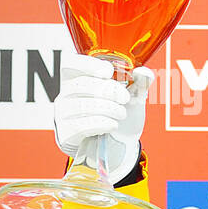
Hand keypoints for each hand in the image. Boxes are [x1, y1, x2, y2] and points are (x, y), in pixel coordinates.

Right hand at [54, 53, 151, 184]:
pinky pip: (82, 125)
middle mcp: (65, 94)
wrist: (113, 144)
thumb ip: (138, 83)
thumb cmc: (117, 115)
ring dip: (109, 108)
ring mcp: (63, 113)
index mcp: (77, 80)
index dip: (87, 64)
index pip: (70, 64)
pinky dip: (102, 123)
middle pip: (81, 84)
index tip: (108, 71)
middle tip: (125, 98)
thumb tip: (144, 72)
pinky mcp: (66, 132)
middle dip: (108, 90)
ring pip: (83, 105)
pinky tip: (113, 124)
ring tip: (121, 113)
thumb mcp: (130, 98)